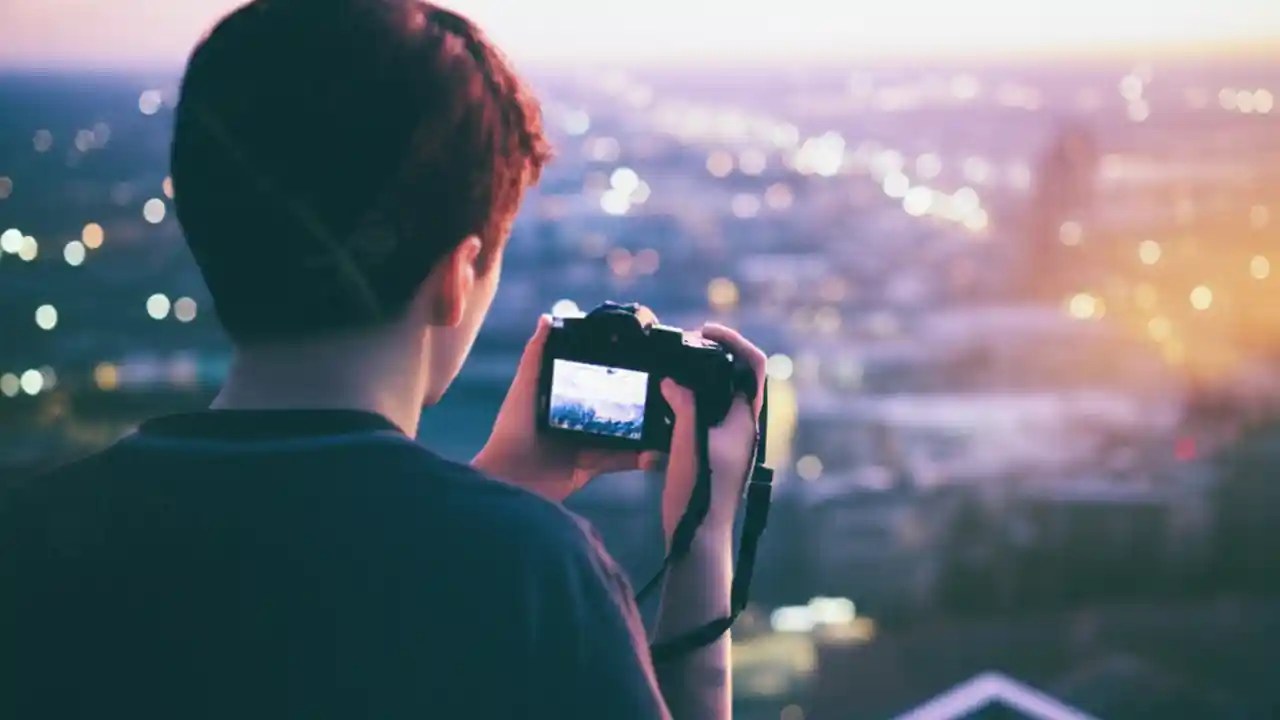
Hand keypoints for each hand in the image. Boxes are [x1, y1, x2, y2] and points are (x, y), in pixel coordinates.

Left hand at [472, 313, 657, 502]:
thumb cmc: (510, 429)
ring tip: (668, 419)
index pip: (595, 379)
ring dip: (647, 430)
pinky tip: (657, 454)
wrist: (508, 479)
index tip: (641, 357)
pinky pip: (622, 461)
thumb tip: (547, 317)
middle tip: (663, 389)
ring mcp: (587, 443)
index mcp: (564, 398)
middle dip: (639, 400)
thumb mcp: (525, 387)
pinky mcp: (592, 467)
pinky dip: (641, 459)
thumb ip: (535, 354)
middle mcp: (578, 419)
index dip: (616, 371)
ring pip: (626, 434)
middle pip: (616, 405)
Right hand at [658, 324, 767, 544]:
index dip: (732, 340)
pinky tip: (663, 413)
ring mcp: (730, 442)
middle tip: (682, 349)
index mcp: (747, 420)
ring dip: (695, 383)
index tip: (704, 331)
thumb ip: (683, 405)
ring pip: (718, 398)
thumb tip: (671, 381)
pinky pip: (704, 419)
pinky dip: (685, 408)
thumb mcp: (689, 442)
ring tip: (669, 377)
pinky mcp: (714, 454)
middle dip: (710, 358)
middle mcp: (744, 428)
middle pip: (736, 377)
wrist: (698, 539)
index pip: (753, 365)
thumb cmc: (701, 493)